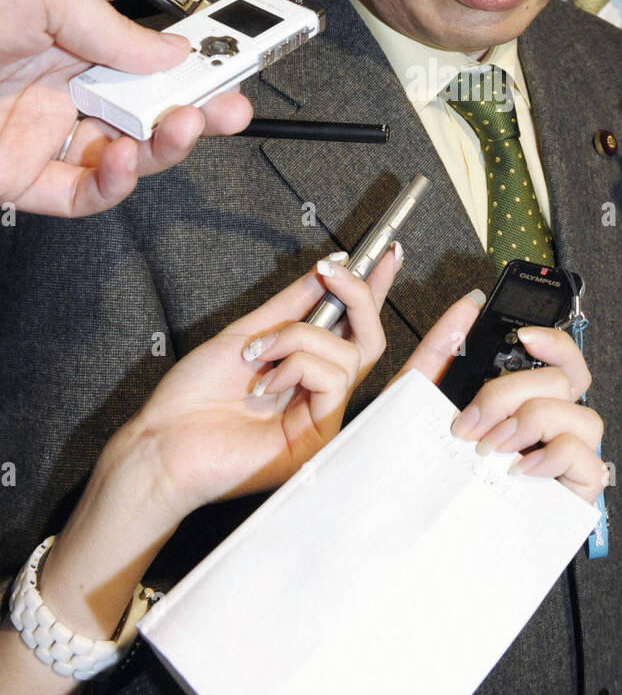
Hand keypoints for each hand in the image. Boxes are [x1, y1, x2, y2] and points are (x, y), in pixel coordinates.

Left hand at [0, 0, 251, 215]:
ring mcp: (37, 127)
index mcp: (63, 21)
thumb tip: (172, 54)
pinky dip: (112, 183)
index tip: (238, 57)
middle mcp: (55, 75)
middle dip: (197, 104)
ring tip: (185, 126)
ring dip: (164, 144)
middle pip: (145, 101)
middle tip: (232, 105)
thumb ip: (109, 28)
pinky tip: (124, 160)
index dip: (195, 53)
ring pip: (124, 149)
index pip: (146, 44)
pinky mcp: (17, 175)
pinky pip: (80, 192)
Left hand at [114, 248, 401, 521]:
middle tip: (335, 270)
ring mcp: (321, 414)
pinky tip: (265, 382)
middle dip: (360, 296)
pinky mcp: (318, 434)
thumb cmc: (194, 395)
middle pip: (370, 339)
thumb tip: (327, 271)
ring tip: (259, 352)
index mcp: (304, 368)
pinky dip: (298, 365)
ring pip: (350, 354)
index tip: (386, 253)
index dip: (374, 291)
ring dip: (300, 337)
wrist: (163, 440)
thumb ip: (290, 306)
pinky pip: (333, 379)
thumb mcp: (247, 334)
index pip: (353, 327)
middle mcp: (318, 391)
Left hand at [401, 300, 606, 503]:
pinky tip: (517, 468)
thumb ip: (444, 349)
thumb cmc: (427, 462)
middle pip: (566, 382)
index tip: (523, 336)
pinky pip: (587, 459)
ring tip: (491, 446)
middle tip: (473, 421)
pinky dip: (552, 457)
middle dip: (513, 393)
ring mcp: (568, 458)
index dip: (553, 340)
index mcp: (525, 399)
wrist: (414, 521)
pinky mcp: (577, 491)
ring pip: (584, 417)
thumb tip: (469, 305)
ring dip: (532, 423)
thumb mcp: (424, 400)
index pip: (562, 358)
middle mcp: (553, 424)